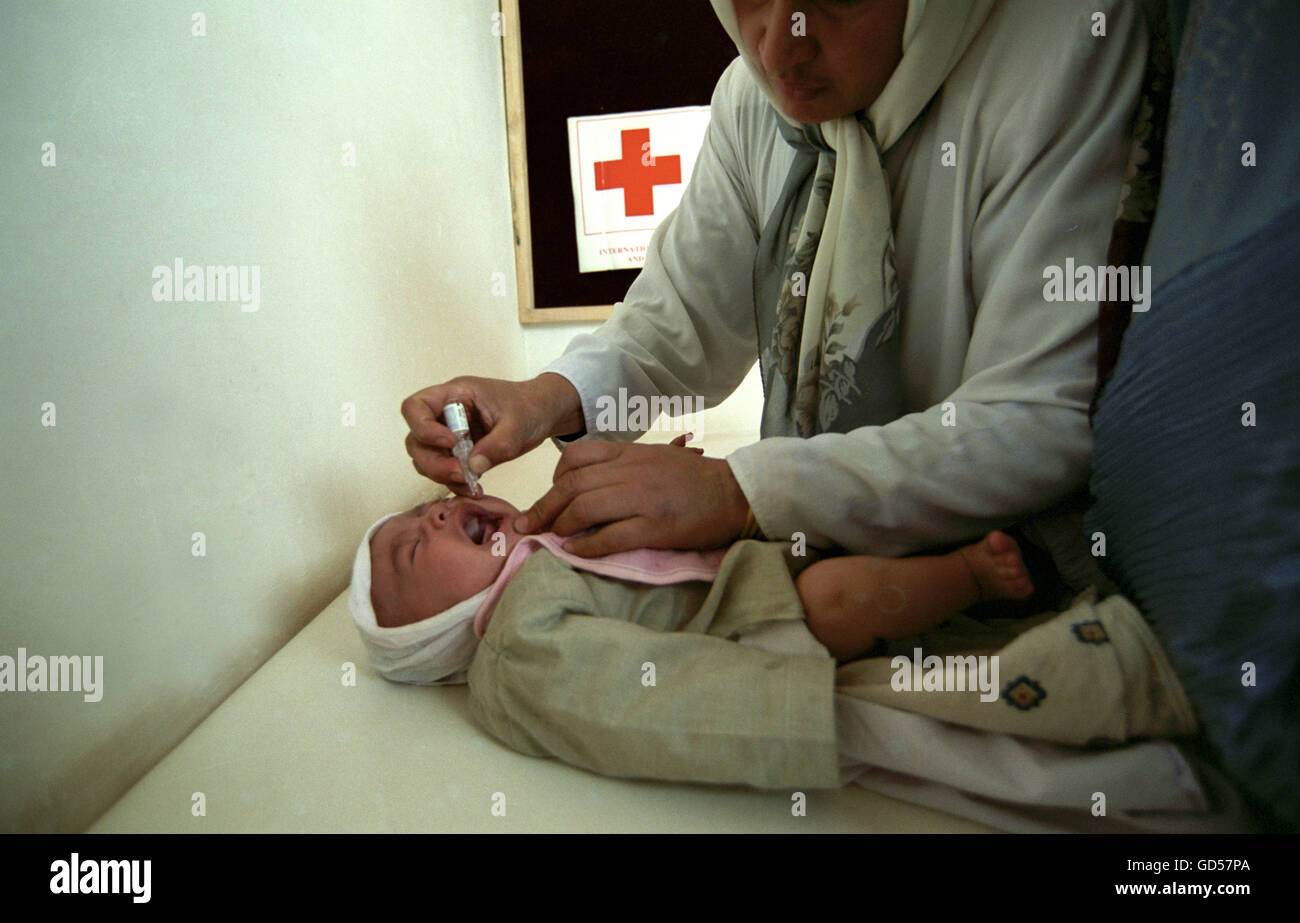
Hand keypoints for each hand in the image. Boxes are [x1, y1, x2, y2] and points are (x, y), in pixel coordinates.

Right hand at [402, 373, 582, 493]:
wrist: (542, 414)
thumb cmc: (528, 406)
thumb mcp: (518, 422)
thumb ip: (498, 444)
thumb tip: (473, 467)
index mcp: (454, 395)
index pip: (415, 406)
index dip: (423, 427)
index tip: (451, 442)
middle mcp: (444, 415)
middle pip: (416, 440)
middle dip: (434, 461)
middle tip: (461, 473)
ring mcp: (449, 435)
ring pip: (425, 459)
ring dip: (442, 475)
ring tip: (470, 484)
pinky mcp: (458, 453)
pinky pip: (444, 471)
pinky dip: (454, 483)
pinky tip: (475, 490)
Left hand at [512, 438, 749, 555]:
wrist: (736, 493)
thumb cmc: (695, 479)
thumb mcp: (655, 458)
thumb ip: (621, 467)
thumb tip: (583, 487)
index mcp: (631, 453)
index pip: (576, 457)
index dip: (553, 478)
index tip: (549, 496)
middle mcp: (632, 471)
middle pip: (573, 485)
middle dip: (544, 507)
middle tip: (527, 525)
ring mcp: (644, 499)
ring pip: (585, 508)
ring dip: (561, 526)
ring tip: (552, 538)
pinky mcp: (656, 527)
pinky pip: (611, 536)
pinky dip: (586, 546)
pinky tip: (575, 552)